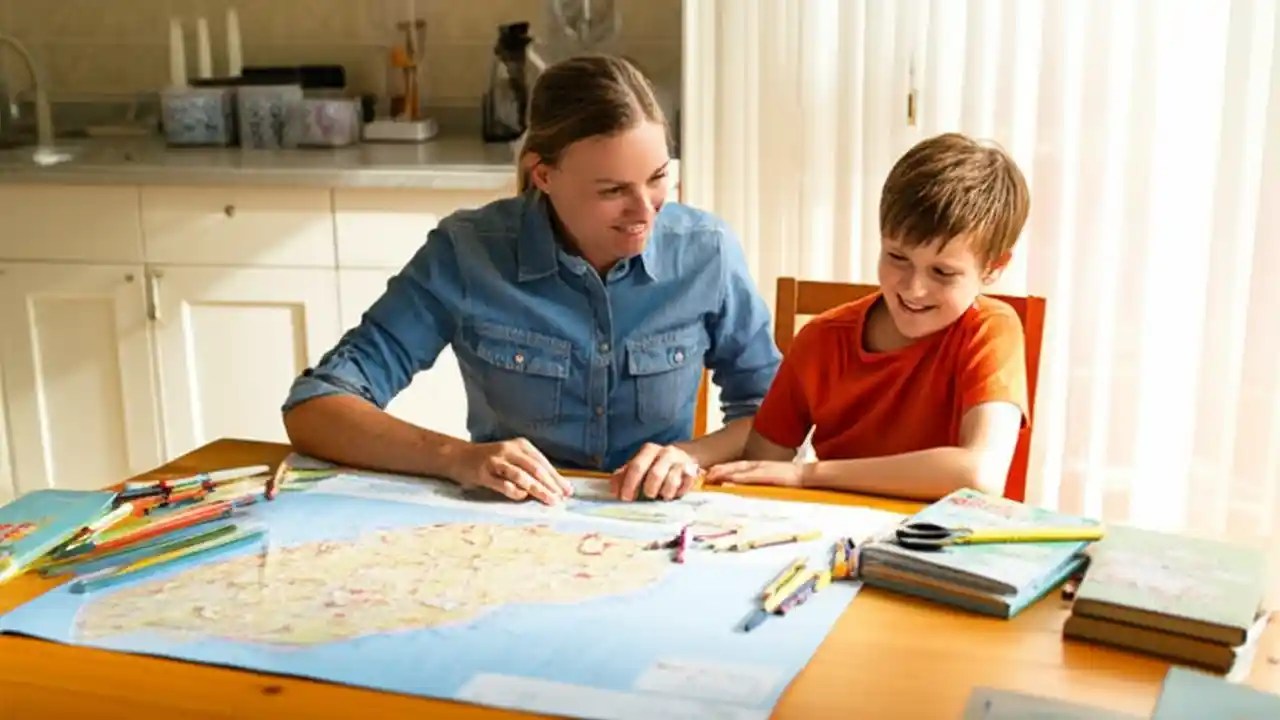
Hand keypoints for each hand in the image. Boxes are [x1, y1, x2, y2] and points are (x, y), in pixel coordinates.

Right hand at [452, 438, 572, 504]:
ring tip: (549, 500)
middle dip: (551, 484)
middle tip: (561, 498)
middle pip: (536, 468)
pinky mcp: (484, 472)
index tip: (568, 491)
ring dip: (538, 489)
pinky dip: (515, 491)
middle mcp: (510, 450)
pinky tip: (523, 498)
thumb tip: (554, 488)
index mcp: (520, 445)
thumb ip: (530, 470)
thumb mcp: (512, 459)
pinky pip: (503, 483)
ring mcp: (496, 460)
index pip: (543, 462)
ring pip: (522, 476)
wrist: (458, 456)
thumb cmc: (490, 461)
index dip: (557, 477)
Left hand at [611, 443, 700, 501]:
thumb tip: (613, 489)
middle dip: (648, 490)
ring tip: (661, 494)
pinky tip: (674, 492)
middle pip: (655, 475)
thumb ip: (625, 475)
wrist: (688, 455)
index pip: (636, 466)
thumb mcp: (641, 464)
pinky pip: (683, 488)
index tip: (625, 498)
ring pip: (670, 483)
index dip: (629, 484)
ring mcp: (681, 462)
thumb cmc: (657, 463)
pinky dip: (677, 494)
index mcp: (649, 450)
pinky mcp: (693, 472)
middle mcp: (666, 453)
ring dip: (664, 494)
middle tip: (646, 497)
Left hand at [706, 460, 805, 487]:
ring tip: (711, 476)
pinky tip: (728, 481)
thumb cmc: (793, 480)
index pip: (739, 466)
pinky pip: (749, 477)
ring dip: (724, 472)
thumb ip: (762, 482)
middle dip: (720, 469)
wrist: (807, 476)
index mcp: (761, 466)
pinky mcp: (767, 476)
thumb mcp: (774, 479)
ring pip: (739, 470)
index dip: (725, 468)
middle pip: (735, 466)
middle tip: (706, 474)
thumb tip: (751, 488)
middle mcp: (759, 466)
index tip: (712, 472)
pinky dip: (737, 478)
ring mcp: (762, 469)